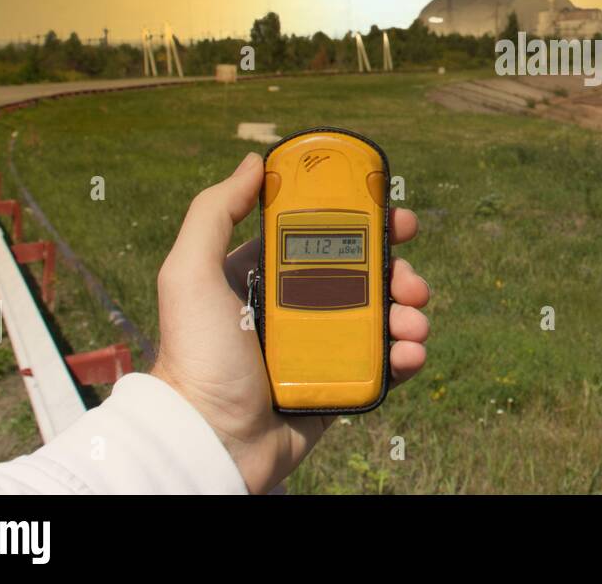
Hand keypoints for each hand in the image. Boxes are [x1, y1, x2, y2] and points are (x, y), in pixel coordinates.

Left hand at [150, 151, 429, 493]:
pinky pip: (386, 364)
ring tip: (412, 324)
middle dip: (400, 271)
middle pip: (367, 275)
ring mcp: (324, 347)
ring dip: (410, 314)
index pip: (328, 237)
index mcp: (269, 276)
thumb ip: (215, 212)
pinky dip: (407, 356)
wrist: (211, 440)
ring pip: (384, 317)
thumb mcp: (189, 273)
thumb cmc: (196, 357)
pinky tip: (409, 355)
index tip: (397, 216)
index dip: (368, 223)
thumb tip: (255, 162)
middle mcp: (300, 306)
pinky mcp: (342, 384)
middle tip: (411, 280)